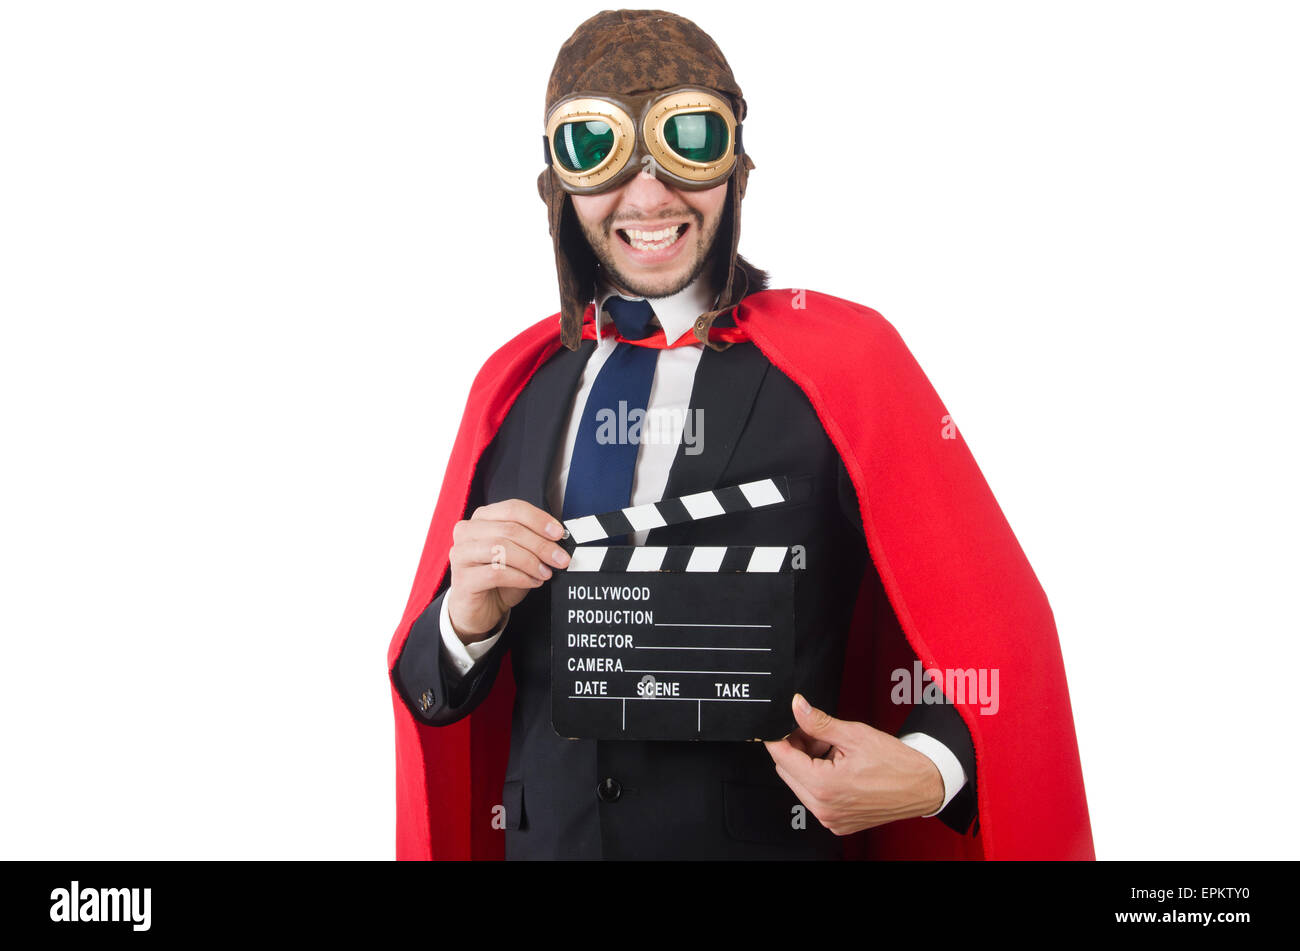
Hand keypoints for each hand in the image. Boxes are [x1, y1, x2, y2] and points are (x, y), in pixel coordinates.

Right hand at [445, 499, 570, 642]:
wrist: (480, 609)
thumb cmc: (498, 580)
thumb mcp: (519, 555)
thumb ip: (532, 541)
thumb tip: (557, 538)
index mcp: (482, 518)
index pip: (513, 508)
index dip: (539, 520)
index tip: (558, 533)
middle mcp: (468, 532)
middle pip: (510, 529)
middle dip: (541, 544)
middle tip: (559, 558)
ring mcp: (461, 555)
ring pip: (501, 549)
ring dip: (531, 561)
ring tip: (545, 572)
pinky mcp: (462, 579)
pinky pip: (496, 573)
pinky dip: (520, 577)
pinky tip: (532, 582)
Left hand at [763, 693, 944, 834]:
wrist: (923, 786)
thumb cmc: (896, 763)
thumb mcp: (854, 734)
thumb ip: (818, 721)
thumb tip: (796, 706)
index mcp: (824, 786)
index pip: (781, 757)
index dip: (781, 735)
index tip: (787, 723)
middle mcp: (823, 808)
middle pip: (787, 771)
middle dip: (797, 748)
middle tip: (818, 733)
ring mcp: (830, 818)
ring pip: (800, 784)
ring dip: (808, 764)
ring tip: (834, 749)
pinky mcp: (838, 822)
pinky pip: (815, 797)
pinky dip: (820, 780)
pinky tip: (839, 766)